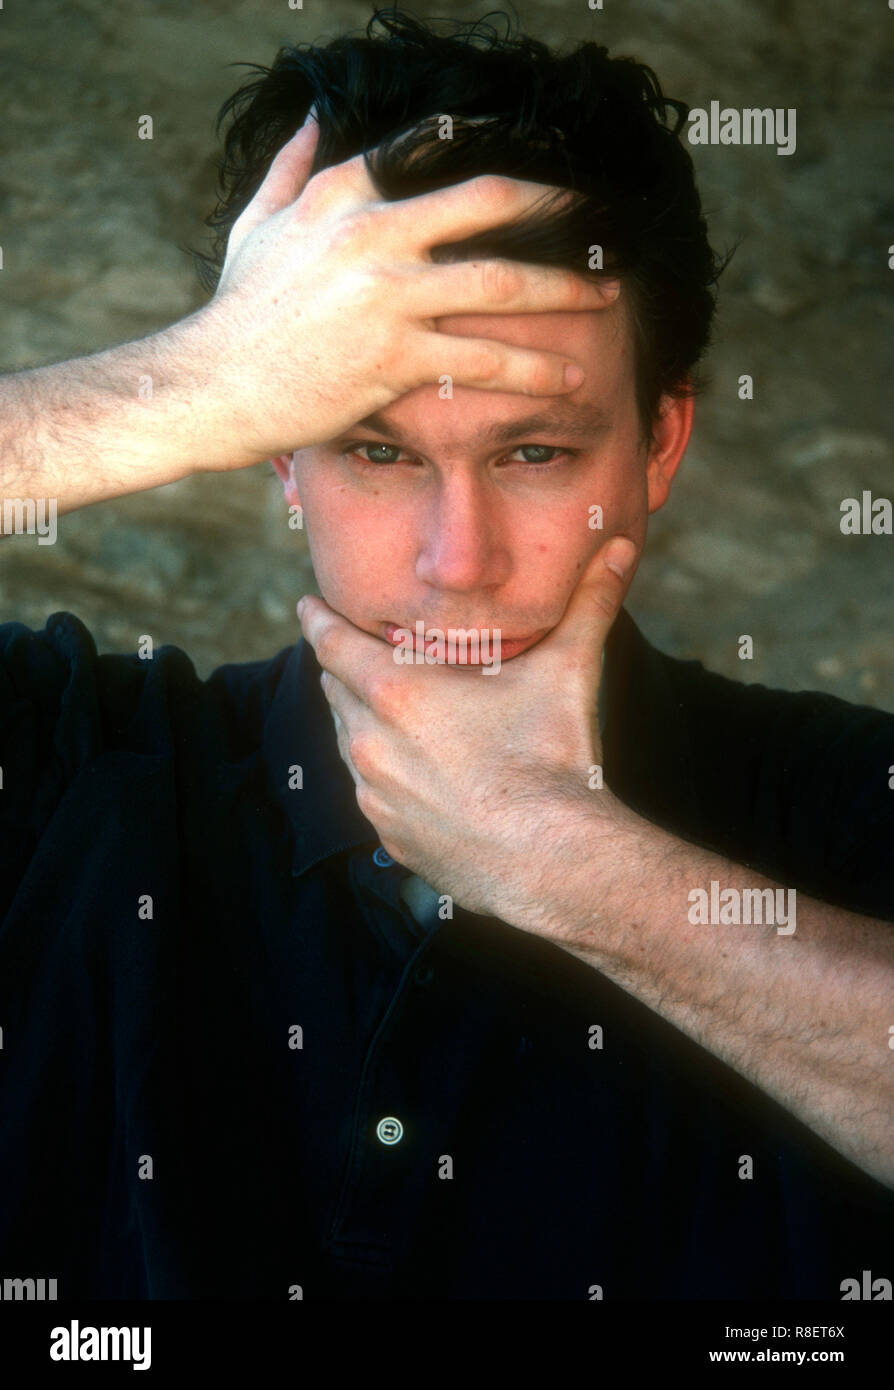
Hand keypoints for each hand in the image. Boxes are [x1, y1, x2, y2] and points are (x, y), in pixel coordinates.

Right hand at [193, 110, 619, 468]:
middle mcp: (373, 231)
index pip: (436, 154)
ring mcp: (387, 293)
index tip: (543, 181)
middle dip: (556, 207)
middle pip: (490, 203)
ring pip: (501, 282)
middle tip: (603, 219)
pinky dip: (533, 371)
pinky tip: (569, 380)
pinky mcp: (395, 355)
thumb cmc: (237, 313)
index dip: (496, 166)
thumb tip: (314, 115)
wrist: (214, 386)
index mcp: (344, 192)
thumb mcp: (257, 225)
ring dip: (564, 288)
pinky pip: (483, 359)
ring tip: (608, 295)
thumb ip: (292, 168)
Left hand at [298, 536, 636, 919]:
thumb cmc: (553, 759)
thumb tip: (622, 546)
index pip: (331, 644)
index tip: (307, 607)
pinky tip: (413, 773)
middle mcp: (370, 742)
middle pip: (336, 691)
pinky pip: (372, 795)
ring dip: (362, 722)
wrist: (554, 861)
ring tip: (388, 712)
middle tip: (358, 654)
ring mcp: (375, 795)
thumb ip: (588, 604)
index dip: (317, 621)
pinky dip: (384, 775)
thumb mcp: (569, 670)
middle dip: (345, 670)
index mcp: (396, 692)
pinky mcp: (389, 837)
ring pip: (349, 743)